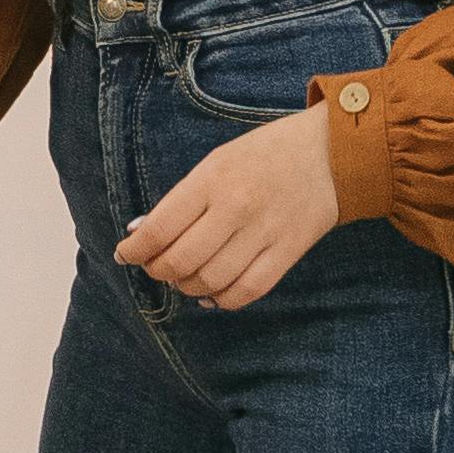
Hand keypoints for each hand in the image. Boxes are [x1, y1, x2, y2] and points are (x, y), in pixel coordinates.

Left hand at [116, 100, 342, 312]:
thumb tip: (141, 234)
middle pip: (181, 261)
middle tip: (155, 267)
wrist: (329, 152)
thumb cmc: (264, 154)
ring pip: (211, 281)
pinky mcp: (289, 252)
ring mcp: (264, 232)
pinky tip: (212, 294)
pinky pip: (247, 291)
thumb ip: (181, 199)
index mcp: (212, 179)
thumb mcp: (216, 162)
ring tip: (184, 278)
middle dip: (158, 271)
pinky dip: (223, 300)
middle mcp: (236, 207)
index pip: (160, 229)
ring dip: (188, 287)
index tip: (125, 255)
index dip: (134, 251)